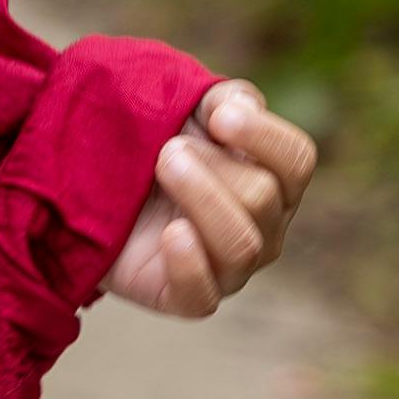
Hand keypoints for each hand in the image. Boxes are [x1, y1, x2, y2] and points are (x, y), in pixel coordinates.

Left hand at [100, 80, 317, 323]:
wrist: (101, 190)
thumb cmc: (158, 146)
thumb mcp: (191, 111)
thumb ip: (225, 101)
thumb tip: (241, 107)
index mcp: (277, 182)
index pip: (297, 160)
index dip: (262, 136)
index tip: (218, 116)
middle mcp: (266, 230)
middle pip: (262, 198)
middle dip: (209, 166)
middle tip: (167, 150)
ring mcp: (232, 270)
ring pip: (241, 245)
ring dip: (199, 198)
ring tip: (160, 168)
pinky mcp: (189, 298)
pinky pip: (204, 296)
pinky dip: (188, 265)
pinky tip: (169, 232)